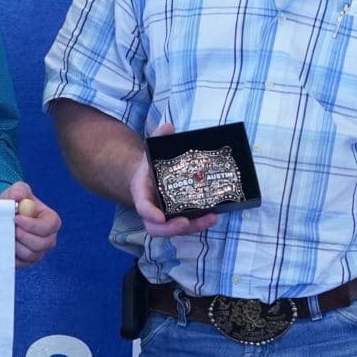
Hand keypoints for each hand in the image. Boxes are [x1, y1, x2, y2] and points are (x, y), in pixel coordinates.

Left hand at [0, 181, 61, 267]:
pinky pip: (20, 264)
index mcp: (51, 221)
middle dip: (22, 236)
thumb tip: (17, 197)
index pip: (46, 228)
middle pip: (41, 245)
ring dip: (15, 245)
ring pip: (30, 255)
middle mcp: (49, 239)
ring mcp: (39, 252)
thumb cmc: (16, 202)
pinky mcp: (27, 262)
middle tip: (10, 228)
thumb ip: (19, 190)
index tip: (16, 218)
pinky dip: (11, 254)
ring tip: (6, 234)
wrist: (6, 215)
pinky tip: (4, 243)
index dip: (31, 225)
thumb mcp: (18, 190)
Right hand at [128, 120, 219, 239]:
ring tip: (210, 218)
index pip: (143, 207)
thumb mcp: (151, 150)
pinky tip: (213, 216)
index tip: (160, 217)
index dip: (150, 214)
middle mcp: (151, 210)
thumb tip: (169, 126)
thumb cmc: (150, 166)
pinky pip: (186, 226)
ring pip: (174, 230)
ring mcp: (164, 217)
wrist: (148, 178)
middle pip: (156, 228)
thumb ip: (158, 138)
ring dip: (192, 227)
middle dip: (171, 229)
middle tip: (185, 223)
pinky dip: (199, 224)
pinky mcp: (176, 218)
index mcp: (142, 193)